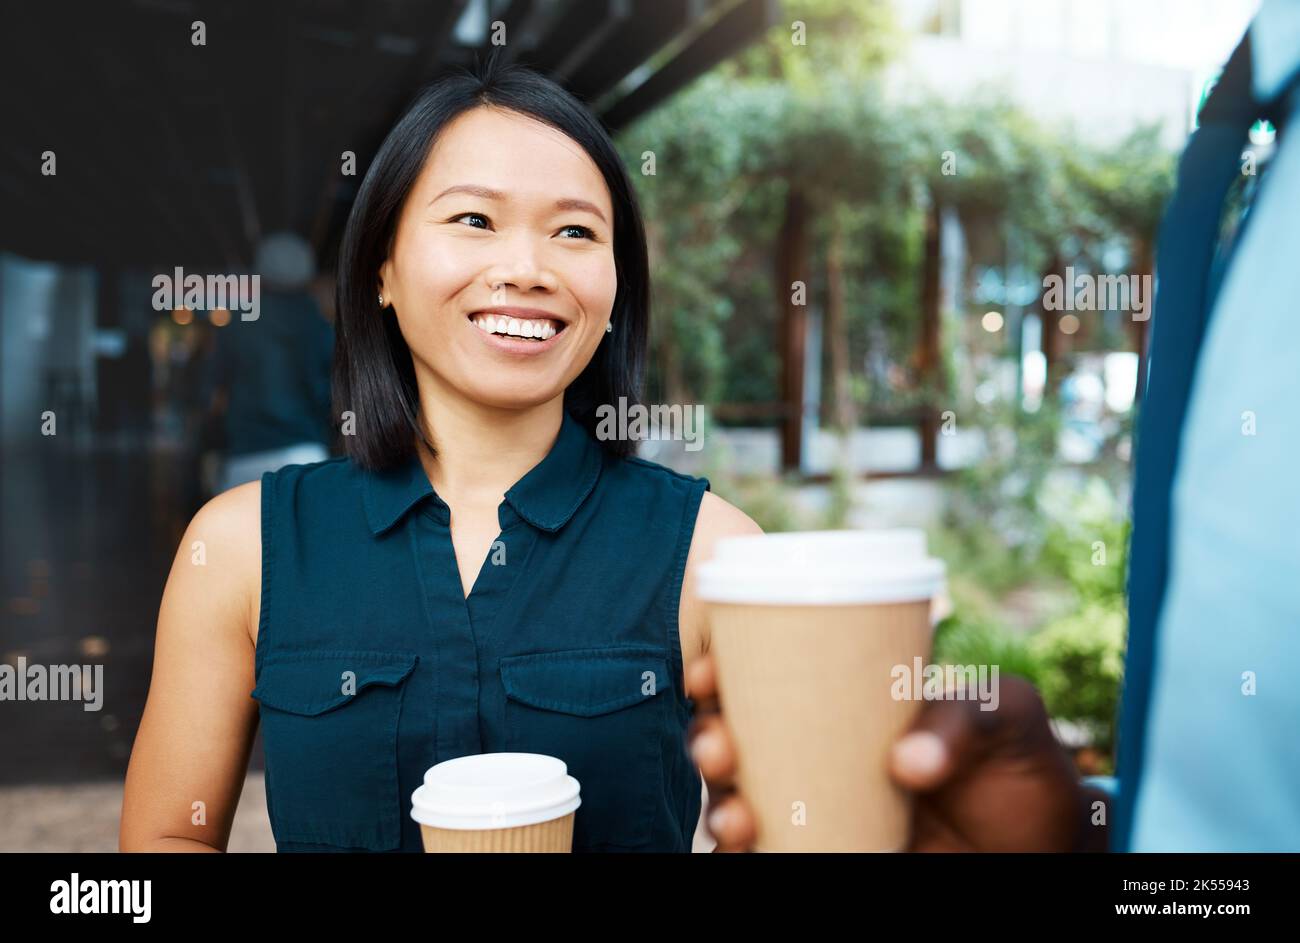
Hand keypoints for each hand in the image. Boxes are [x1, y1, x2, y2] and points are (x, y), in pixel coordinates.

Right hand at [685, 655, 1101, 851]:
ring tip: (737, 817)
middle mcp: (823, 752)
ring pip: (745, 801)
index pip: (770, 675)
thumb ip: (966, 717)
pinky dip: (748, 853)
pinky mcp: (834, 851)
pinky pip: (775, 853)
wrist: (1049, 844)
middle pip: (740, 740)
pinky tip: (749, 850)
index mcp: (849, 701)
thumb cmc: (1021, 760)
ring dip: (721, 806)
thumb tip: (907, 761)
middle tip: (718, 749)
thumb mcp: (1007, 715)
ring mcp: (825, 807)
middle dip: (709, 740)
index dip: (723, 671)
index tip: (706, 674)